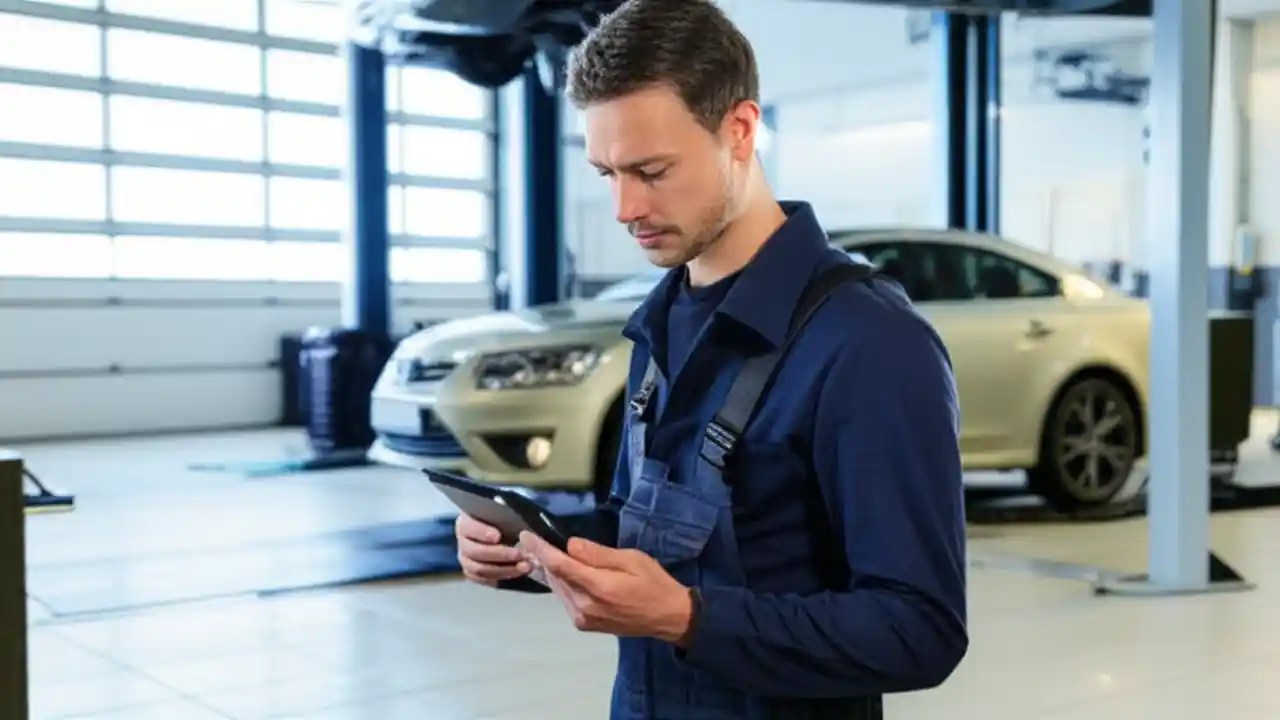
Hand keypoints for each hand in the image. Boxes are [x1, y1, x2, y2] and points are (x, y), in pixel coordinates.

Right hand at [455, 513, 532, 586]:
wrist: (507, 532)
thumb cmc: (505, 519)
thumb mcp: (506, 513)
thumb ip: (507, 516)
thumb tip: (517, 526)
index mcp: (466, 522)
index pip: (468, 527)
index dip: (481, 532)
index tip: (497, 536)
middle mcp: (463, 541)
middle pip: (474, 551)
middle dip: (498, 554)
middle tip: (519, 554)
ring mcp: (466, 559)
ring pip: (479, 569)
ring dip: (504, 569)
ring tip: (525, 566)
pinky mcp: (473, 573)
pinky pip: (484, 580)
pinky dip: (502, 578)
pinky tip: (519, 573)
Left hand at [518, 532, 693, 644]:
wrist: (668, 617)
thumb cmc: (653, 583)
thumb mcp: (631, 560)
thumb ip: (598, 554)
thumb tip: (570, 545)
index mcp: (598, 588)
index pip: (559, 565)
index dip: (540, 549)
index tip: (526, 536)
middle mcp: (584, 606)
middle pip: (555, 577)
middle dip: (541, 558)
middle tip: (530, 540)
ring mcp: (583, 619)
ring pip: (558, 589)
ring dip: (550, 571)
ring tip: (541, 553)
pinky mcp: (585, 625)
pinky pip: (566, 599)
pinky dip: (561, 584)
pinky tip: (562, 572)